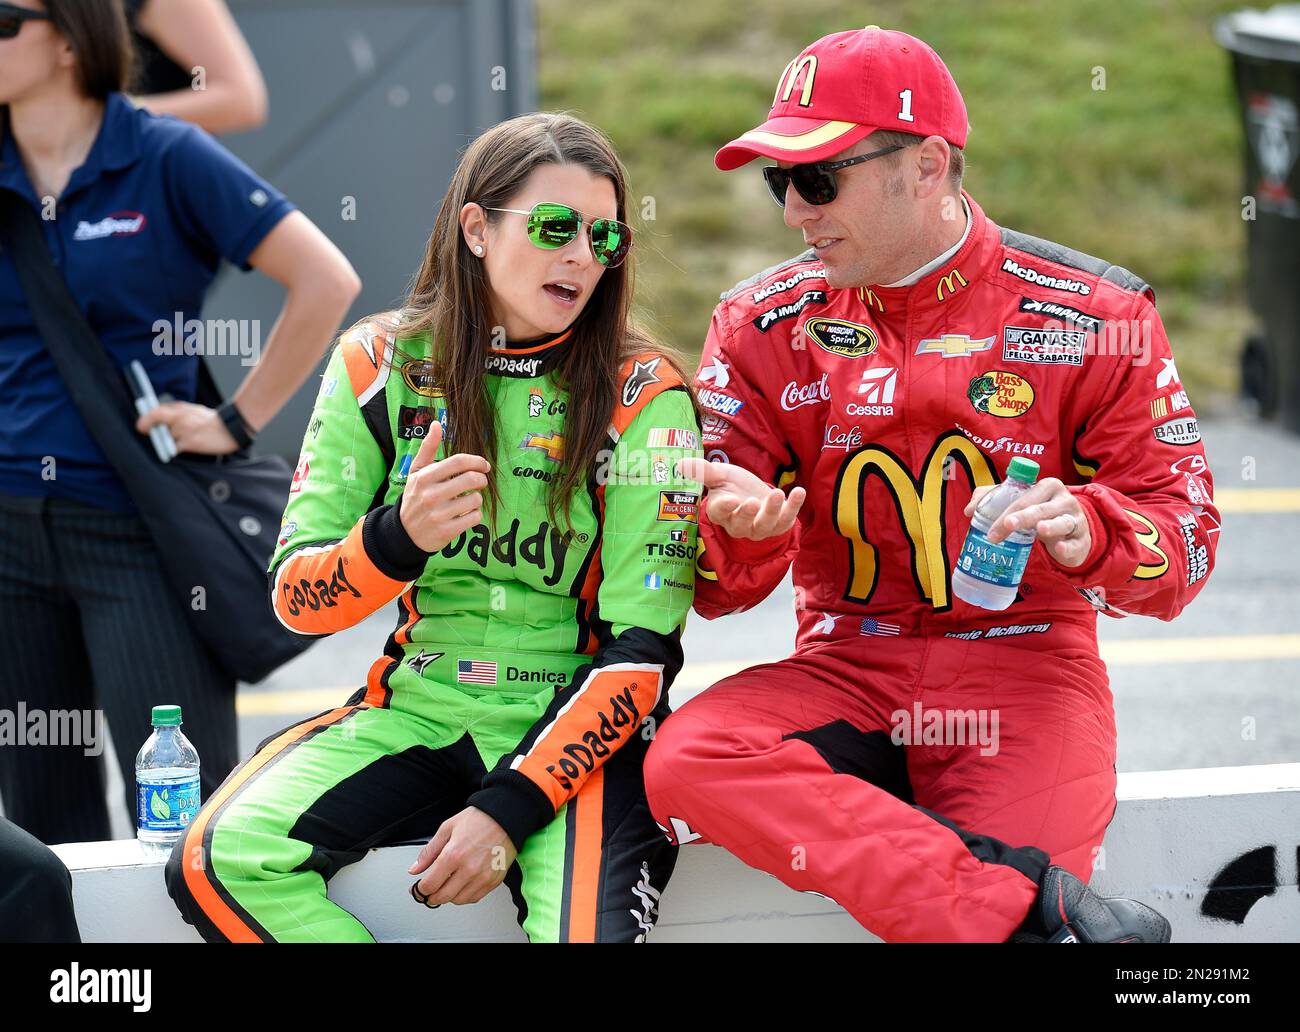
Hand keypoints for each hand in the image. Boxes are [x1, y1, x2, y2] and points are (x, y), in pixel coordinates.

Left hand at [135, 401, 238, 454]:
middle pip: (157, 428)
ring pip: (166, 439)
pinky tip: (187, 447)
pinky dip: (176, 450)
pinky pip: (174, 449)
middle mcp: (178, 418)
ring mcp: (183, 430)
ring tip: (186, 440)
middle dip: (156, 433)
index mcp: (180, 409)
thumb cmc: (214, 421)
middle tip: (157, 435)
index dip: (145, 420)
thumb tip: (162, 418)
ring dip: (170, 442)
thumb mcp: (194, 410)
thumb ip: (178, 413)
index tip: (141, 426)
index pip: (154, 412)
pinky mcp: (188, 442)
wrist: (231, 428)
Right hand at [398, 422, 490, 550]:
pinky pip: (474, 518)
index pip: (459, 462)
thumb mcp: (416, 472)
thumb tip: (436, 424)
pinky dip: (474, 515)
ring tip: (467, 500)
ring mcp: (438, 514)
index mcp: (424, 477)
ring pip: (475, 500)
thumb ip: (428, 448)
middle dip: (481, 480)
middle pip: (471, 479)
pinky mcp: (446, 531)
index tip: (484, 466)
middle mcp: (430, 495)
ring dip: (476, 499)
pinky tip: (465, 514)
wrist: (404, 533)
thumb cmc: (415, 497)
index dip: (477, 461)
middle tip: (480, 482)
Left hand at [408, 807, 515, 906]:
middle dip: (432, 896)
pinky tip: (463, 884)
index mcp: (453, 854)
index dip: (420, 889)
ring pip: (458, 900)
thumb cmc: (479, 820)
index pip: (430, 884)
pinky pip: (475, 898)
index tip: (419, 888)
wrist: (506, 818)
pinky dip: (465, 896)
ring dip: (449, 896)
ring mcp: (483, 877)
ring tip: (448, 885)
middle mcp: (468, 869)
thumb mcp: (447, 828)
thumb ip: (429, 851)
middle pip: (443, 897)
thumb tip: (415, 869)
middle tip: (430, 891)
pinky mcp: (494, 881)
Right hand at [677, 456, 804, 540]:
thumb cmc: (733, 485)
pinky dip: (794, 507)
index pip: (720, 513)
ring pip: (764, 525)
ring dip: (772, 510)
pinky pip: (787, 519)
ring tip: (778, 493)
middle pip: (741, 524)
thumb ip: (703, 471)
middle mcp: (739, 524)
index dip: (724, 508)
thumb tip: (680, 464)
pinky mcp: (779, 525)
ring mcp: (760, 527)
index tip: (729, 500)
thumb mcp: (719, 475)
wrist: (754, 492)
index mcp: (721, 512)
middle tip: (753, 501)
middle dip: (747, 514)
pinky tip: (799, 491)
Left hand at [964, 476, 1091, 568]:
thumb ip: (992, 499)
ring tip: (1040, 529)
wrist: (1074, 532)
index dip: (1005, 509)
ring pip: (1061, 522)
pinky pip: (1074, 543)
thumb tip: (968, 511)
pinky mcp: (1082, 539)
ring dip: (1051, 525)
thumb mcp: (1022, 503)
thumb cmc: (1041, 513)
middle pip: (1039, 508)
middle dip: (1021, 517)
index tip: (989, 526)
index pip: (1022, 497)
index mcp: (1046, 487)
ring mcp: (1075, 519)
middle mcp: (1063, 499)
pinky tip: (1059, 548)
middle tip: (1006, 526)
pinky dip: (1067, 546)